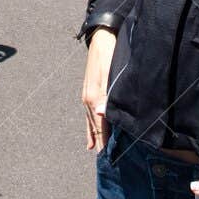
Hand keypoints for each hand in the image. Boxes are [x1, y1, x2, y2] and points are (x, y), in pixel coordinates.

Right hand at [81, 28, 115, 151]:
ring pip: (91, 123)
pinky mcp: (89, 92)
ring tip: (98, 153)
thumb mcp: (110, 72)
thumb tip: (101, 114)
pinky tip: (90, 139)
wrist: (103, 36)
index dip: (106, 141)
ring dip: (96, 137)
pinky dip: (90, 129)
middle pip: (95, 127)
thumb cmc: (110, 53)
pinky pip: (89, 115)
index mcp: (94, 97)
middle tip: (106, 162)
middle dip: (101, 143)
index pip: (101, 126)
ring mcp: (87, 96)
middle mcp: (89, 100)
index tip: (109, 158)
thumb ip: (107, 94)